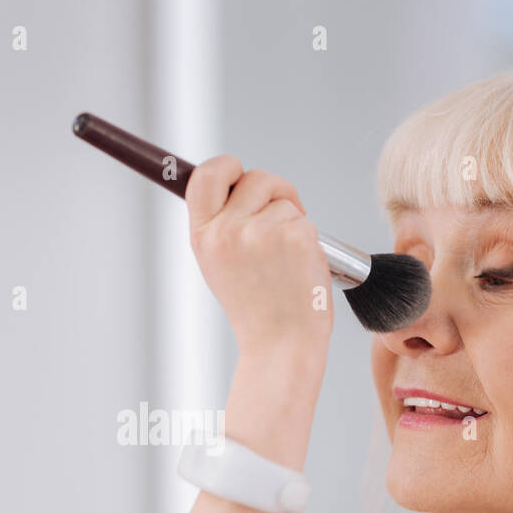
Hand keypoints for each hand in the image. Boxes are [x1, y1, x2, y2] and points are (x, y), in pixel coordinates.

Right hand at [185, 156, 334, 364]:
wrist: (281, 345)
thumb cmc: (257, 308)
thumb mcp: (220, 265)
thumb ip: (222, 225)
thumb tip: (236, 185)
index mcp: (203, 236)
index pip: (205, 175)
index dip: (226, 167)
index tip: (239, 176)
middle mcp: (227, 231)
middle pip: (255, 176)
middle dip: (273, 190)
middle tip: (279, 217)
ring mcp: (261, 232)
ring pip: (284, 200)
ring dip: (293, 220)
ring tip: (286, 260)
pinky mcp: (296, 236)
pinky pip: (306, 220)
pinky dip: (309, 240)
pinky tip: (300, 268)